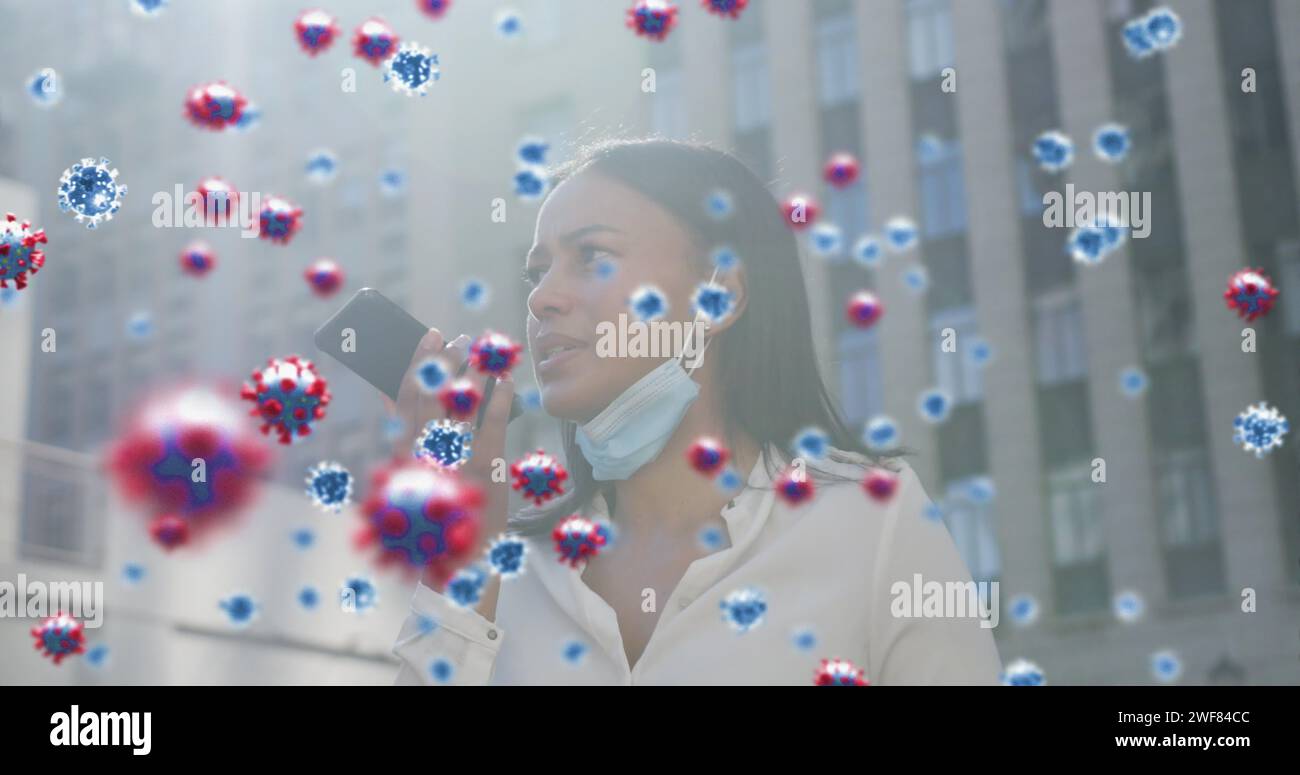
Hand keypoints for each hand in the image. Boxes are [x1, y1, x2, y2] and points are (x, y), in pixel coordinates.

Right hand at [387, 329, 514, 603]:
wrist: (455, 569)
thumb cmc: (431, 522)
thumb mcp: (404, 482)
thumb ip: (401, 438)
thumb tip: (390, 396)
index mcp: (404, 456)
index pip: (405, 400)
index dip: (416, 365)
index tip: (425, 338)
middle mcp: (426, 455)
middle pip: (434, 395)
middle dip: (446, 362)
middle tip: (458, 336)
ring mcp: (456, 461)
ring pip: (464, 405)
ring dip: (475, 372)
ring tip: (484, 349)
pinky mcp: (486, 471)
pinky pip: (494, 426)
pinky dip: (501, 400)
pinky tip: (508, 381)